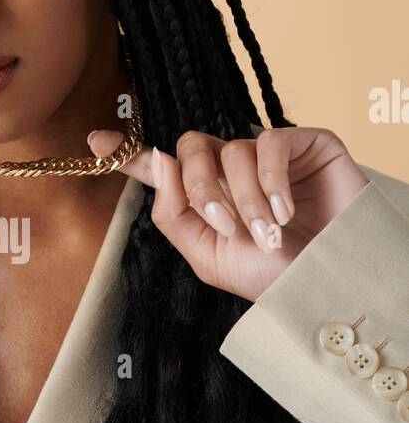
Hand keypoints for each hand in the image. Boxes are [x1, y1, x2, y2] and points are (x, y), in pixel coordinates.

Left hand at [86, 124, 369, 302]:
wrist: (327, 282)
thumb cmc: (273, 276)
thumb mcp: (208, 257)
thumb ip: (174, 214)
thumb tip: (159, 159)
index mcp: (204, 198)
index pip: (161, 166)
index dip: (127, 152)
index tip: (95, 140)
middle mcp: (230, 170)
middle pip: (190, 148)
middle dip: (200, 187)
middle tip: (224, 224)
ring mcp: (266, 154)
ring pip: (231, 151)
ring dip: (245, 198)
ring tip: (267, 233)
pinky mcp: (303, 144)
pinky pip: (270, 142)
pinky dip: (272, 179)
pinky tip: (284, 210)